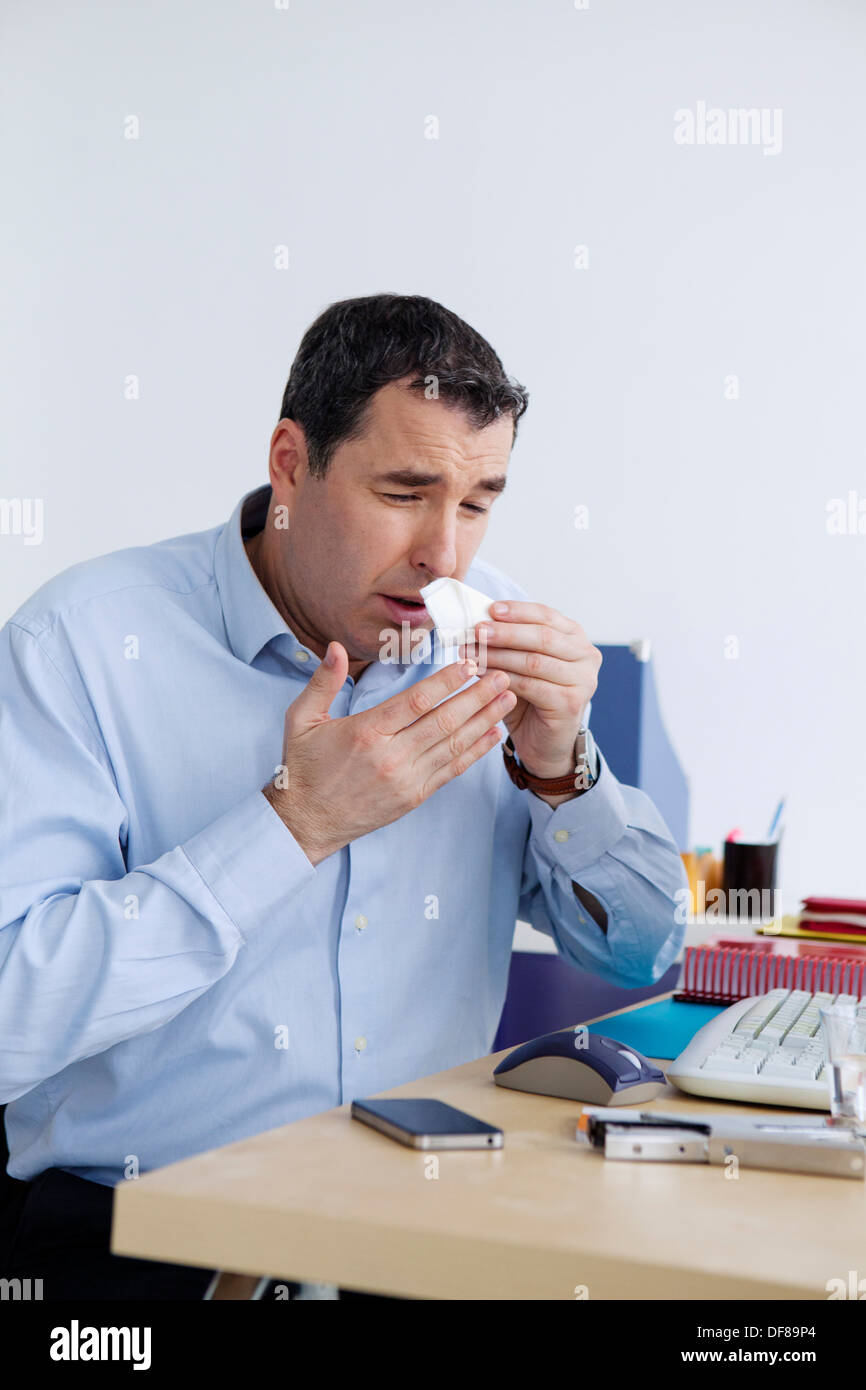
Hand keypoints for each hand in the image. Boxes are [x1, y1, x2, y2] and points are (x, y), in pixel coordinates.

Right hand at [262, 644, 516, 863]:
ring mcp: (406, 780)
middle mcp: (390, 757)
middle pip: (444, 721)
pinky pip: (452, 770)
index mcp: (366, 733)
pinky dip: (476, 751)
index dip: (446, 681)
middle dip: (478, 696)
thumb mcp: (301, 719)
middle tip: (503, 675)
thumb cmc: (304, 767)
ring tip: (508, 699)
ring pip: (454, 745)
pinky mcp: (414, 797)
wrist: (306, 822)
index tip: (469, 664)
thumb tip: (335, 646)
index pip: (416, 701)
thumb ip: (322, 682)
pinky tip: (494, 734)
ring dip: (484, 720)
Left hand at [460, 601, 600, 779]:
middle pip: (542, 636)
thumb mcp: (520, 662)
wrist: (544, 743)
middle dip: (505, 632)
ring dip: (499, 655)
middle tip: (477, 631)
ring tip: (472, 654)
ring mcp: (583, 679)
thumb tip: (477, 622)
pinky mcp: (571, 702)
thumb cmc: (530, 698)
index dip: (518, 611)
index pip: (546, 615)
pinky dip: (504, 678)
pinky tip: (483, 676)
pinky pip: (531, 685)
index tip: (490, 610)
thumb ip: (509, 641)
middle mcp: (586, 655)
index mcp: (575, 637)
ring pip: (534, 660)